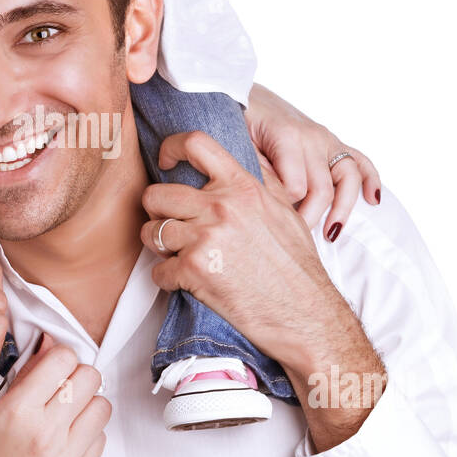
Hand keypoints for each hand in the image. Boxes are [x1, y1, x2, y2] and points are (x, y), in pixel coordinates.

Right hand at [0, 335, 110, 456]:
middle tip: (65, 392)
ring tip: (69, 417)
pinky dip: (89, 436)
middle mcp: (43, 431)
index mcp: (17, 410)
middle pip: (90, 378)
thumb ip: (25, 377)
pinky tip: (68, 442)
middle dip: (79, 379)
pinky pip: (102, 439)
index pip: (63, 359)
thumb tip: (52, 344)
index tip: (55, 370)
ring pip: (102, 407)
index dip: (61, 359)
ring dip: (88, 407)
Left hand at [140, 130, 364, 378]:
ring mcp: (205, 237)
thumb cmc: (297, 265)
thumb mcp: (285, 210)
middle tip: (169, 224)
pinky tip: (186, 281)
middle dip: (157, 211)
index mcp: (242, 187)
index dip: (171, 147)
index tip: (164, 161)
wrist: (304, 312)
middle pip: (157, 194)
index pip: (196, 144)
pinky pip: (158, 270)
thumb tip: (248, 154)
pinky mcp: (194, 270)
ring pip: (151, 232)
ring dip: (159, 247)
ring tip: (177, 255)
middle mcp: (220, 207)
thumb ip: (263, 180)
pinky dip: (167, 279)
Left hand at [244, 82, 380, 237]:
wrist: (242, 95)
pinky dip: (371, 179)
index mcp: (286, 137)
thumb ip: (252, 171)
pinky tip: (373, 200)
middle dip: (310, 219)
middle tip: (296, 241)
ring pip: (348, 177)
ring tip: (332, 233)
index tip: (273, 226)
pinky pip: (360, 159)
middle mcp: (312, 137)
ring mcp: (326, 139)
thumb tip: (263, 205)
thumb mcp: (237, 145)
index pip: (295, 188)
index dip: (285, 211)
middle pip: (322, 188)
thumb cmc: (236, 123)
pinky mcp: (333, 141)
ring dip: (342, 208)